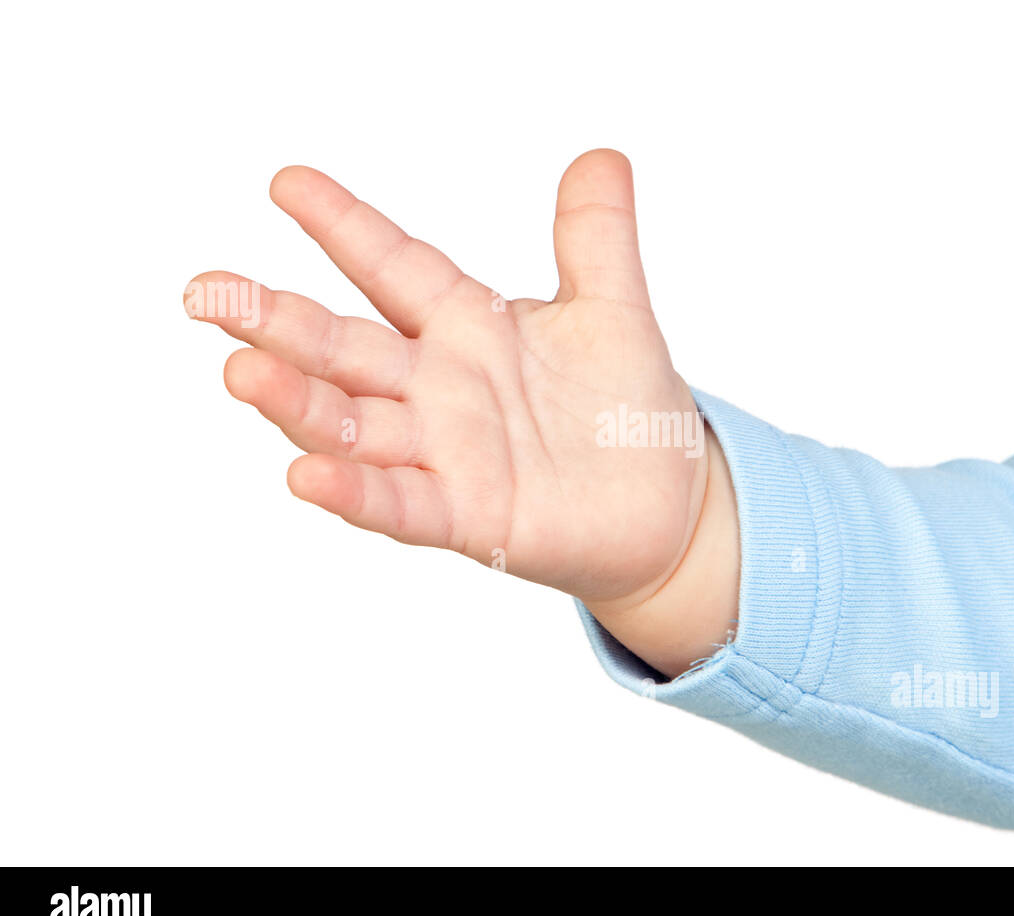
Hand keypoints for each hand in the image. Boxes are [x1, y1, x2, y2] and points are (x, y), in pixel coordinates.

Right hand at [186, 150, 737, 675]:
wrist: (664, 501)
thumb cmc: (624, 405)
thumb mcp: (613, 309)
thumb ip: (596, 237)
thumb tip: (601, 158)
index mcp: (466, 327)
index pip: (393, 266)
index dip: (346, 226)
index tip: (287, 181)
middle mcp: (439, 388)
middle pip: (344, 350)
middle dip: (276, 321)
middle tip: (206, 291)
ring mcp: (447, 455)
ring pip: (355, 426)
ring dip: (297, 404)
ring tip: (240, 373)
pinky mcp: (470, 517)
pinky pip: (402, 506)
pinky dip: (356, 493)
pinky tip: (306, 475)